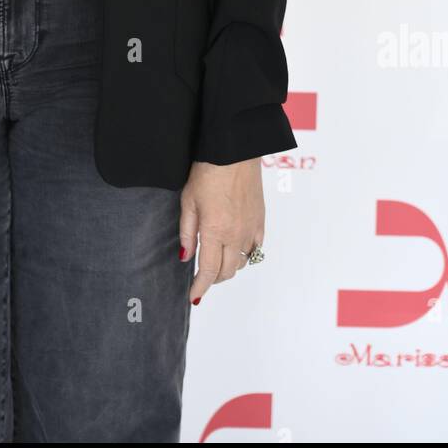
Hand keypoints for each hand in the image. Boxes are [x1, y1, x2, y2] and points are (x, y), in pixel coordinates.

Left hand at [179, 158, 264, 303]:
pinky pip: (257, 247)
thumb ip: (187, 232)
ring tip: (218, 260)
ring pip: (243, 262)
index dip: (200, 287)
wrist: (235, 151)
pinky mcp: (261, 220)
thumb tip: (186, 257)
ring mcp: (251, 228)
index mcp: (215, 231)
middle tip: (202, 275)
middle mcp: (235, 234)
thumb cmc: (208, 172)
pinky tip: (237, 247)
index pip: (209, 271)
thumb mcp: (188, 201)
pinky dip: (246, 253)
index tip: (194, 295)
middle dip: (213, 279)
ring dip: (229, 267)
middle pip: (227, 271)